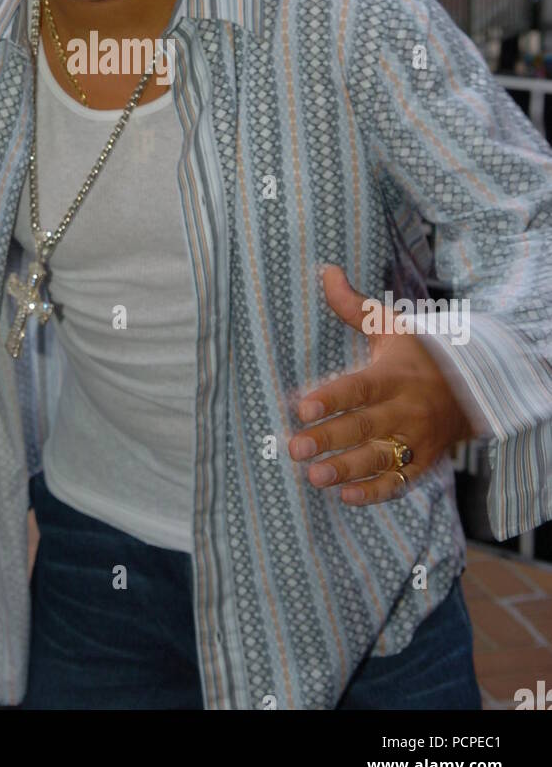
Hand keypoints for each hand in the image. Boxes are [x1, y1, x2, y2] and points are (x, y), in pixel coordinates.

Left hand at [288, 266, 476, 504]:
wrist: (471, 388)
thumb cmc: (418, 354)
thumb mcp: (390, 326)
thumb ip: (355, 306)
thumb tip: (325, 271)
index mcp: (396, 376)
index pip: (361, 388)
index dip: (332, 398)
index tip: (301, 407)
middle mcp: (407, 410)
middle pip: (366, 427)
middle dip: (330, 438)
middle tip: (295, 448)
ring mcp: (417, 440)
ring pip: (381, 459)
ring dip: (347, 469)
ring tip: (314, 476)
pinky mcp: (424, 463)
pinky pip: (400, 482)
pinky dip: (376, 492)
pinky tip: (346, 496)